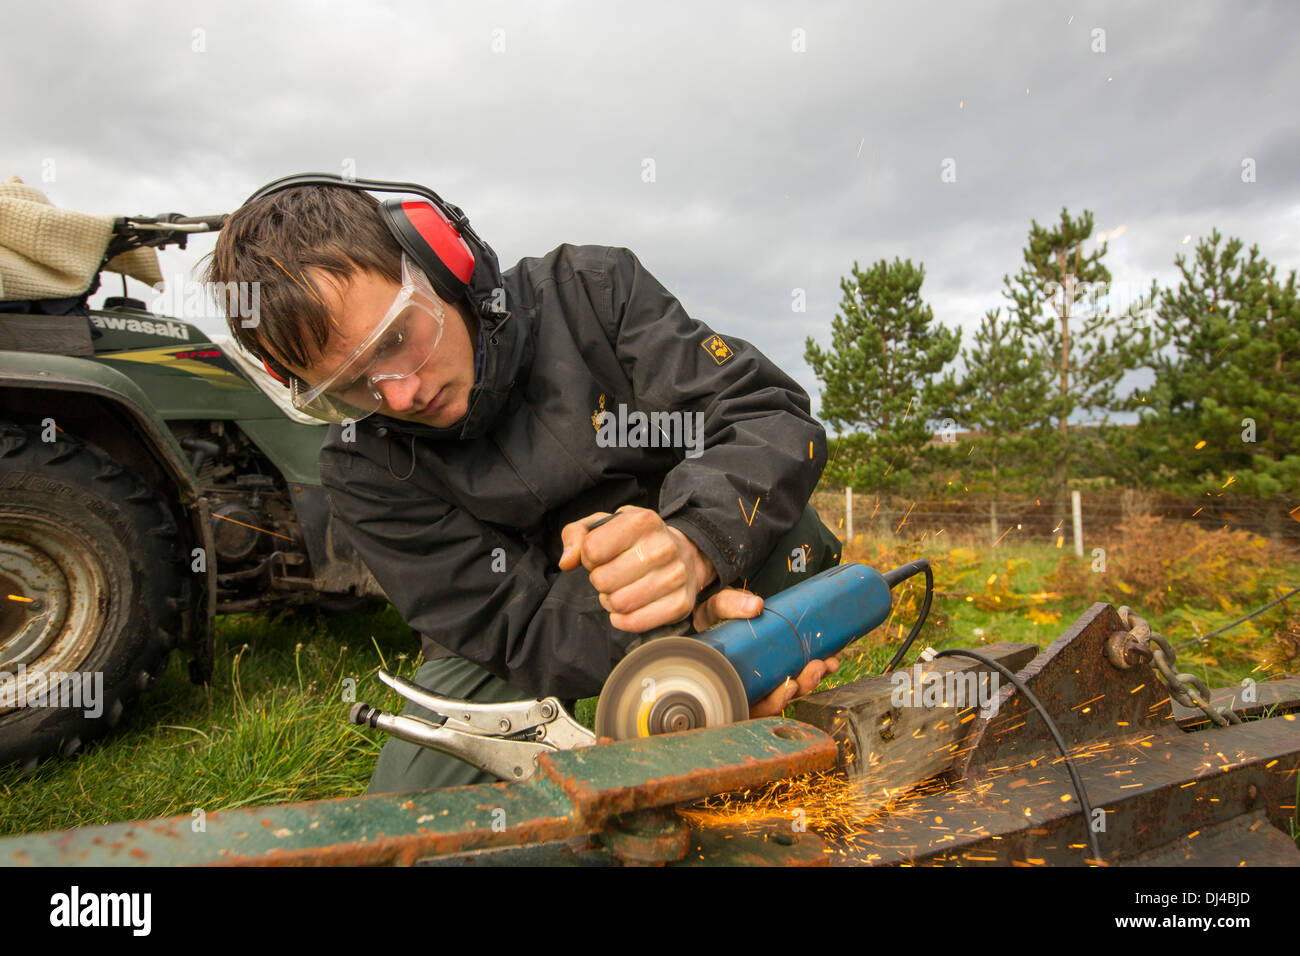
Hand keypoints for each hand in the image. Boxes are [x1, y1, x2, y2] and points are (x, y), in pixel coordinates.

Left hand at [558, 506, 716, 632]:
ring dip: (612, 601)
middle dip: (600, 581)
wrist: (685, 556)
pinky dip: (624, 620)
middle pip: (602, 580)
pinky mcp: (681, 604)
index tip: (601, 556)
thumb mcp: (605, 525)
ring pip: (618, 603)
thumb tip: (566, 562)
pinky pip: (635, 623)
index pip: (591, 550)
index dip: (588, 557)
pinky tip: (630, 607)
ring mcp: (676, 576)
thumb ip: (576, 534)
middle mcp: (663, 547)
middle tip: (612, 575)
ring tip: (622, 589)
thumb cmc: (636, 541)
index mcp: (643, 521)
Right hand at [692, 587, 838, 718]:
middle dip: (802, 686)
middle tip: (815, 668)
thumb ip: (729, 606)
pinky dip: (817, 669)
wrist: (720, 612)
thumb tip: (755, 605)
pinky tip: (830, 659)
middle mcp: (751, 685)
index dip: (774, 703)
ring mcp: (768, 678)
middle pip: (779, 700)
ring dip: (813, 679)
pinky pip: (801, 674)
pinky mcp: (782, 666)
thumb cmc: (713, 618)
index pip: (753, 705)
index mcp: (731, 681)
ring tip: (827, 662)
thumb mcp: (715, 610)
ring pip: (793, 690)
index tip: (789, 687)